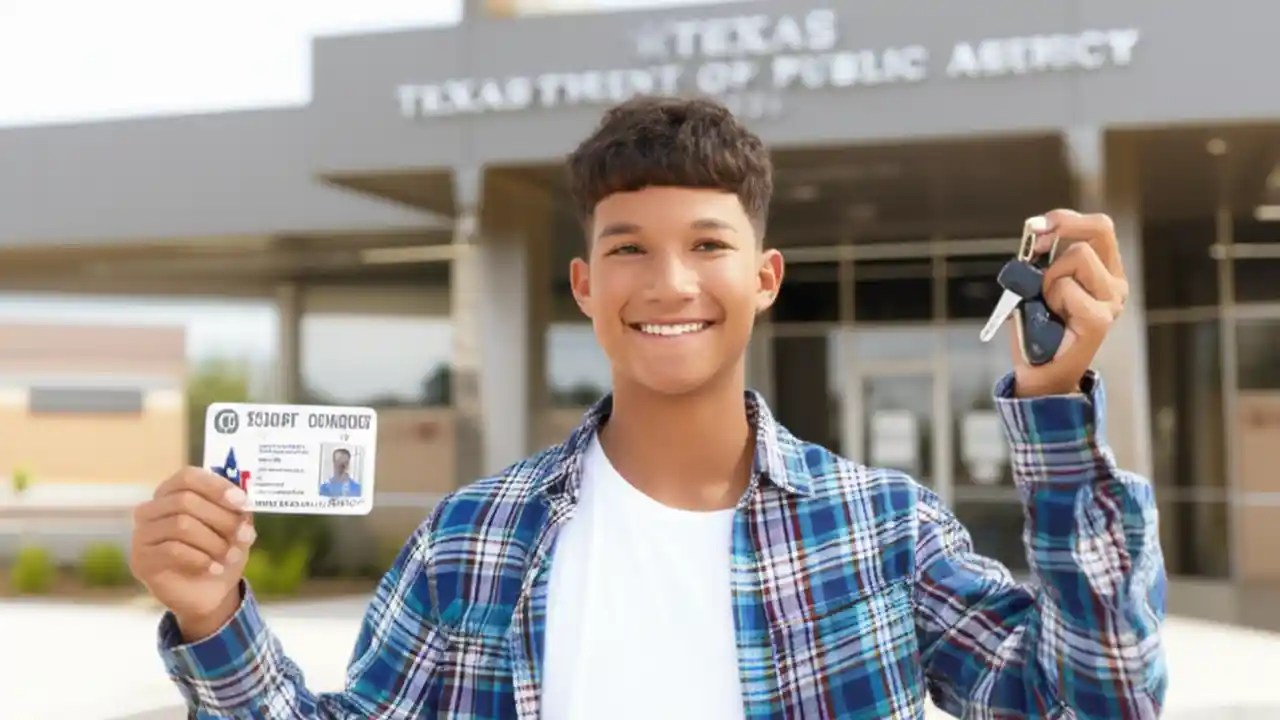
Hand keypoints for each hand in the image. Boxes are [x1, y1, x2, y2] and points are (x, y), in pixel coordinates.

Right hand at [129, 467, 256, 640]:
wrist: (210, 594)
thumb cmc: (220, 552)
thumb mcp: (236, 528)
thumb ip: (238, 511)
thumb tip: (243, 502)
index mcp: (173, 493)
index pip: (188, 477)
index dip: (217, 487)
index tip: (243, 503)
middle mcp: (151, 509)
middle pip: (186, 500)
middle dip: (222, 519)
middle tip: (243, 536)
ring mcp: (142, 534)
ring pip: (180, 525)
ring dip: (213, 542)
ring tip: (229, 555)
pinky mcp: (141, 560)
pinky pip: (171, 551)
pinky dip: (200, 559)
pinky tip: (213, 568)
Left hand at [1010, 209, 1128, 397]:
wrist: (1040, 372)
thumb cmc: (1038, 328)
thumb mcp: (1037, 283)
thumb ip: (1042, 259)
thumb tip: (1036, 234)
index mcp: (1104, 271)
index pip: (1099, 226)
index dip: (1065, 219)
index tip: (1038, 228)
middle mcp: (1114, 283)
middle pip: (1098, 229)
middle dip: (1061, 233)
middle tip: (1038, 252)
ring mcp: (1111, 301)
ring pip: (1077, 256)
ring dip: (1051, 275)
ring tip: (1048, 302)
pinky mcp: (1100, 318)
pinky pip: (1067, 288)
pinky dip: (1051, 298)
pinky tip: (1053, 318)